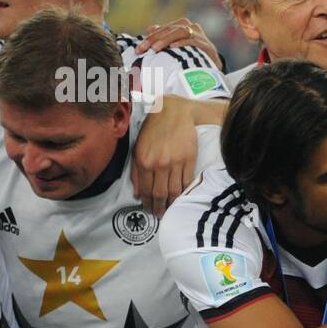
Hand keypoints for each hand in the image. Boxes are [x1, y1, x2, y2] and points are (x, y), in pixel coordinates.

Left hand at [132, 95, 197, 216]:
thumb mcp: (138, 147)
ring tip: (171, 208)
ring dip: (172, 202)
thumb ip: (136, 172)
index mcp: (144, 161)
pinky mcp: (190, 159)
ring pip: (175, 190)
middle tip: (161, 215)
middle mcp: (159, 164)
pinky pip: (187, 181)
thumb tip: (137, 193)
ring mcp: (176, 162)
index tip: (150, 210)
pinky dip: (185, 192)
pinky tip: (182, 196)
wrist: (174, 112)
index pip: (146, 189)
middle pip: (160, 193)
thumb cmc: (153, 128)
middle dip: (160, 207)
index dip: (148, 203)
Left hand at [136, 18, 223, 68]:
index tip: (138, 49)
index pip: (162, 30)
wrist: (213, 63)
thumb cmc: (192, 53)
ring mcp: (199, 34)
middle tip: (143, 49)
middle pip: (169, 30)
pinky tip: (173, 47)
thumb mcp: (177, 44)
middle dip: (154, 39)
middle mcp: (190, 27)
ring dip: (165, 40)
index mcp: (182, 25)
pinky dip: (182, 43)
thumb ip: (165, 35)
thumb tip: (150, 28)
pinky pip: (192, 41)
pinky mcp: (206, 44)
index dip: (149, 38)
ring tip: (155, 49)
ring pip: (179, 32)